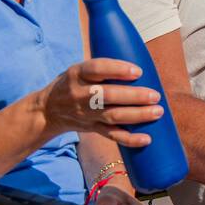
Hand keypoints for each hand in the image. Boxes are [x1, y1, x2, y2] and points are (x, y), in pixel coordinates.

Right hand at [40, 59, 163, 146]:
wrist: (48, 110)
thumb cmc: (72, 84)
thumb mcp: (78, 70)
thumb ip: (103, 68)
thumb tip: (138, 65)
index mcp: (77, 73)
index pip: (97, 68)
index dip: (118, 69)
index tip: (138, 72)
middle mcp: (80, 94)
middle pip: (108, 95)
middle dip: (134, 96)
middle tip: (155, 96)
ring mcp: (86, 113)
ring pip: (113, 116)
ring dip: (137, 115)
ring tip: (157, 112)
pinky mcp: (92, 128)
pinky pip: (111, 136)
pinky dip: (129, 139)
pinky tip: (146, 139)